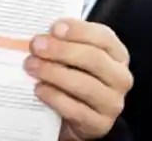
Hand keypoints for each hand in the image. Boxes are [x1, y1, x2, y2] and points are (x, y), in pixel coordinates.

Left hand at [24, 18, 132, 140]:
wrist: (80, 116)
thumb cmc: (77, 77)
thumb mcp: (77, 57)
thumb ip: (66, 42)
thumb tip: (42, 34)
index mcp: (117, 54)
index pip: (103, 37)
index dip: (78, 30)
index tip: (54, 28)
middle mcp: (120, 77)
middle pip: (94, 59)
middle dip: (62, 50)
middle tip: (36, 46)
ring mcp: (112, 103)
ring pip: (85, 85)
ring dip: (54, 73)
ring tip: (31, 66)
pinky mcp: (99, 124)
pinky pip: (75, 109)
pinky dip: (54, 97)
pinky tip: (39, 89)